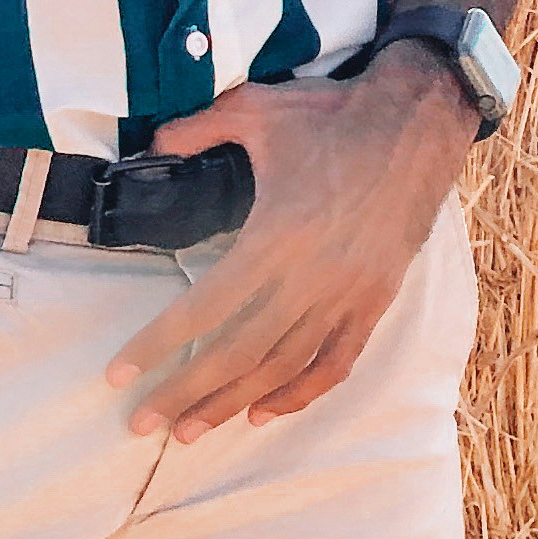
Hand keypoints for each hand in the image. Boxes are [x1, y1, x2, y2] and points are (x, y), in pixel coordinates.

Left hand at [107, 52, 473, 439]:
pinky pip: (336, 362)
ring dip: (232, 403)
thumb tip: (151, 145)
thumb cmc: (333, 115)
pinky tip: (263, 411)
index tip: (118, 375)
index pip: (204, 309)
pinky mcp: (375, 300)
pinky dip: (300, 394)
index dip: (157, 346)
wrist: (419, 123)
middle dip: (184, 394)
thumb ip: (197, 128)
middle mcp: (311, 278)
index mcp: (275, 237)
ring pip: (283, 368)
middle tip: (140, 424)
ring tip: (190, 431)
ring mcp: (347, 295)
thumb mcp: (255, 108)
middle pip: (238, 354)